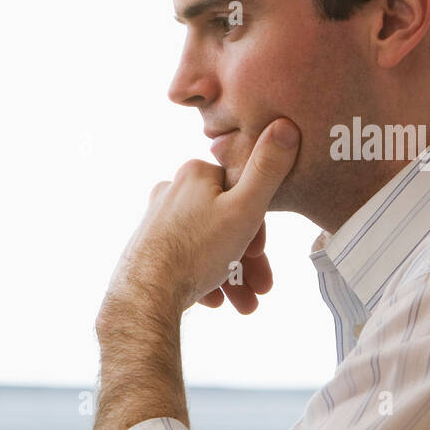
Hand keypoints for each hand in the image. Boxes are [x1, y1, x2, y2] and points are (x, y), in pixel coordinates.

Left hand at [97, 117, 298, 326]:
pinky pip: (185, 261)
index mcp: (196, 174)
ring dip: (230, 277)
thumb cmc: (196, 251)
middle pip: (225, 224)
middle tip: (261, 289)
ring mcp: (158, 221)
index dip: (259, 227)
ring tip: (244, 305)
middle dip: (247, 261)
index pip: (242, 193)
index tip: (262, 254)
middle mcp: (172, 192)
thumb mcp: (245, 208)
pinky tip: (214, 300)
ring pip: (207, 247)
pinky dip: (204, 280)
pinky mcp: (148, 246)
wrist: (144, 294)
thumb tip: (284, 125)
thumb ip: (267, 169)